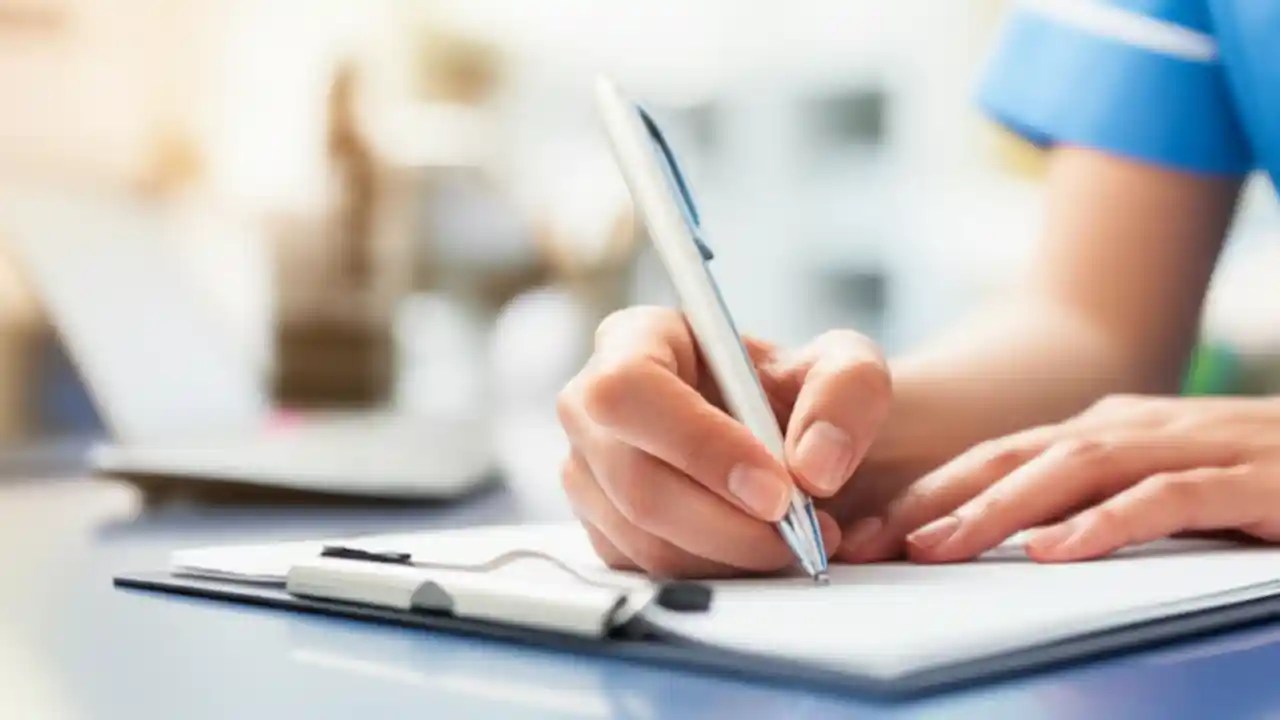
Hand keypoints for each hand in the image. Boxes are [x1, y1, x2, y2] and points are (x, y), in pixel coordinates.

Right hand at [556, 307, 891, 577]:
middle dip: (729, 522)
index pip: (630, 390)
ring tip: (794, 538)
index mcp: (634, 339)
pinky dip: (716, 573)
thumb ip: (848, 393)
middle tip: (802, 531)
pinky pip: (649, 571)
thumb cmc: (801, 394)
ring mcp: (589, 473)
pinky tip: (757, 550)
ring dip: (732, 554)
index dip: (698, 444)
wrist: (793, 445)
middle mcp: (592, 406)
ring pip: (644, 538)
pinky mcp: (603, 531)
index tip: (776, 489)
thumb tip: (813, 464)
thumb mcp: (848, 368)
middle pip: (636, 480)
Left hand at [842, 395, 1279, 563]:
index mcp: (1101, 431)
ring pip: (1072, 470)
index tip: (867, 535)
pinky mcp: (1243, 479)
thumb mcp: (1149, 481)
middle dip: (936, 501)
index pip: (994, 459)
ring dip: (998, 510)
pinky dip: (1105, 524)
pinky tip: (1057, 551)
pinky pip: (1163, 499)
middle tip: (872, 543)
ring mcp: (1184, 447)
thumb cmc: (1246, 472)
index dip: (926, 494)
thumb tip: (1012, 546)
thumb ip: (1086, 501)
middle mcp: (1129, 429)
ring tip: (940, 546)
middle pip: (1014, 458)